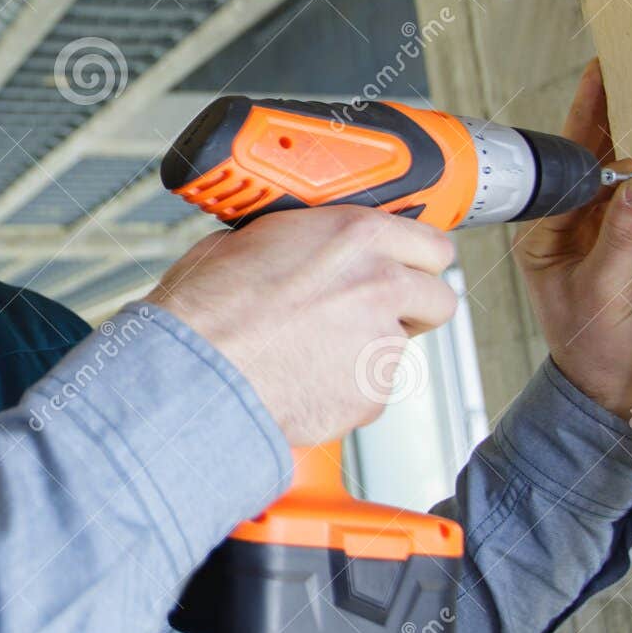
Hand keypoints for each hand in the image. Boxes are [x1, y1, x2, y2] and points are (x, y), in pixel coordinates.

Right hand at [145, 205, 456, 446]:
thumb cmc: (205, 310)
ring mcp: (380, 345)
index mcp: (355, 237)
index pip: (432, 243)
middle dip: (411, 307)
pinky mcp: (371, 395)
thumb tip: (300, 247)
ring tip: (312, 352)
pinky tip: (303, 379)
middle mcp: (380, 287)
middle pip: (439, 298)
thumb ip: (298, 242)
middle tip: (373, 312)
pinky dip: (345, 388)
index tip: (406, 267)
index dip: (416, 259)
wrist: (193, 374)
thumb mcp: (246, 242)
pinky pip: (371, 390)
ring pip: (399, 348)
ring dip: (368, 350)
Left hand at [516, 60, 631, 421]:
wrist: (614, 390)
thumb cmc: (592, 346)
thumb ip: (624, 236)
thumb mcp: (605, 291)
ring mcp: (607, 232)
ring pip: (628, 177)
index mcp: (547, 230)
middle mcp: (575, 224)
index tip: (602, 76)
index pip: (566, 163)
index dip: (588, 119)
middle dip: (617, 117)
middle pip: (596, 160)